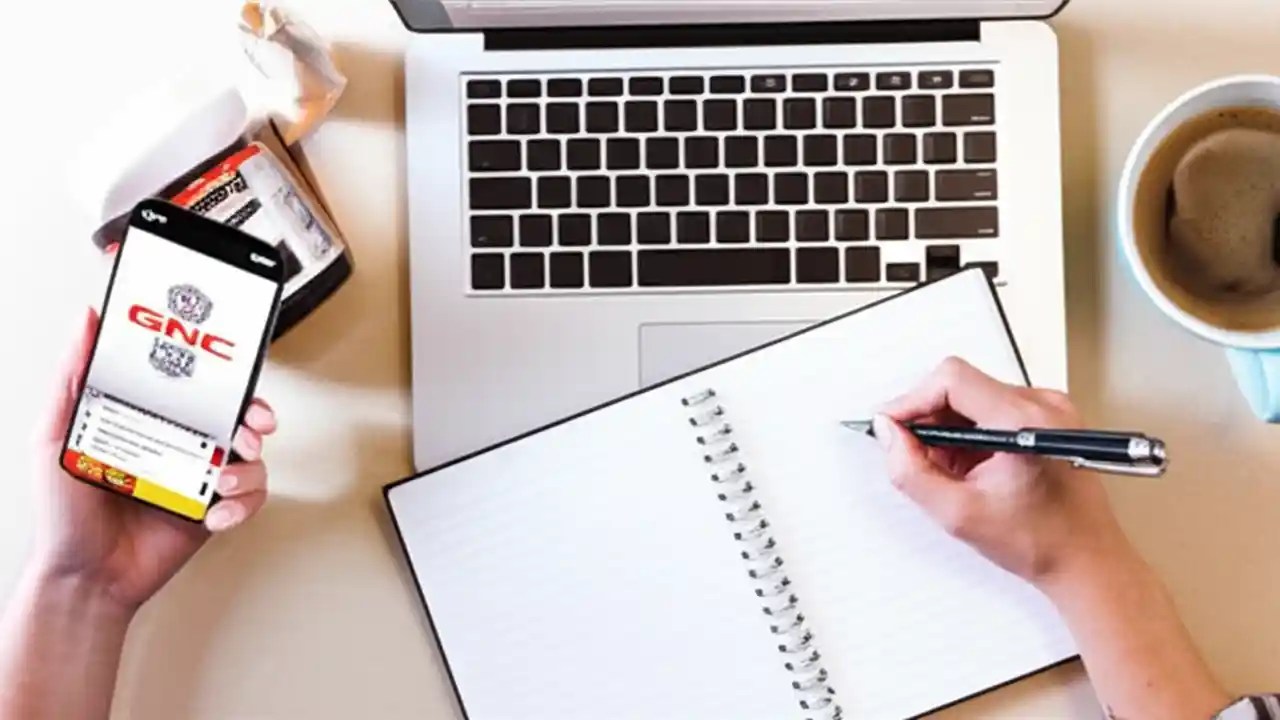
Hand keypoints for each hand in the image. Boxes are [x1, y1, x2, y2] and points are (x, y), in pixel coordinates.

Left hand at [32, 310, 277, 611]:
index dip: (224, 377)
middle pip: (237, 417)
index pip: (197, 387)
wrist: (85, 577)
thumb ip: (72, 377)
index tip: (235, 375)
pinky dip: (242, 506)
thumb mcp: (54, 435)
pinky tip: (216, 513)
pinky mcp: (215, 512)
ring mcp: (200, 479)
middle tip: (250, 429)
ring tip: (222, 482)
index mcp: (150, 421)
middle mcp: (181, 446)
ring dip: (248, 469)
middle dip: (254, 418)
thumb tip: (86, 322)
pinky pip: (251, 499)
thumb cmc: (65, 515)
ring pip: (252, 459)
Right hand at [875, 357, 1136, 591]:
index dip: (912, 400)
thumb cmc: (1040, 543)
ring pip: (975, 397)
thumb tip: (888, 435)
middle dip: (930, 420)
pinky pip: (994, 409)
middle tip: (916, 457)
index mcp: (1025, 421)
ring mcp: (1050, 409)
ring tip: (952, 472)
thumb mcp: (958, 513)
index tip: (892, 425)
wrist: (1087, 560)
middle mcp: (1043, 405)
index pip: (952, 380)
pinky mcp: (1050, 419)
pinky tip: (974, 468)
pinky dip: (971, 435)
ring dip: (950, 430)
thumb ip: (911, 471)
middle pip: (962, 386)